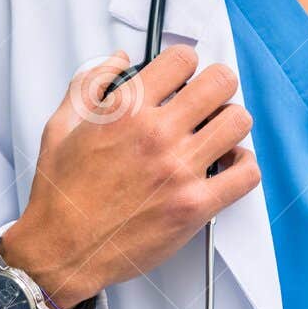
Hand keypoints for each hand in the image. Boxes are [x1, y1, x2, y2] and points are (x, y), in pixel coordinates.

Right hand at [1, 46, 257, 308]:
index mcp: (126, 110)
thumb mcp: (61, 125)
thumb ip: (89, 84)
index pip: (182, 59)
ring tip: (218, 131)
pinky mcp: (195, 206)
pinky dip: (244, 165)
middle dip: (216, 85)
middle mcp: (157, 135)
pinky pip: (246, 174)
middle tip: (208, 98)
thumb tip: (118, 58)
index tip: (184, 75)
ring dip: (231, 122)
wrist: (61, 250)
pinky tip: (228, 164)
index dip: (185, 62)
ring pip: (238, 122)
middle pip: (220, 82)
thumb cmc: (62, 193)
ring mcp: (180, 170)